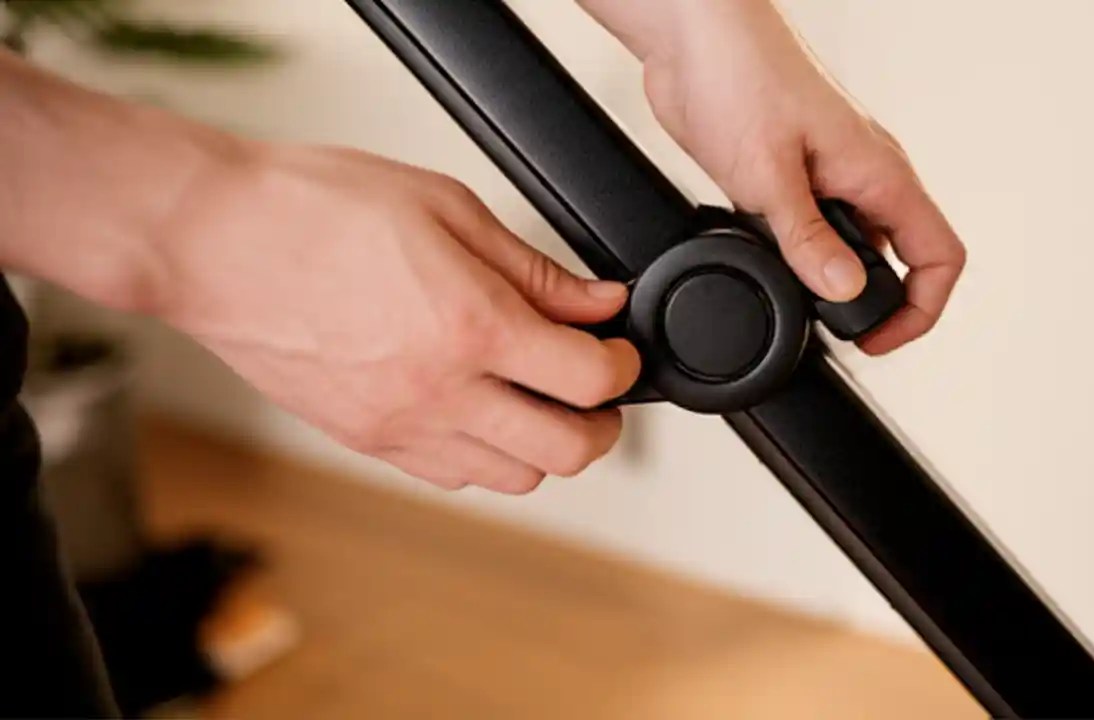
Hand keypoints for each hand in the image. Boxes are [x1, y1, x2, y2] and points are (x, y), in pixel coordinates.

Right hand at [154, 144, 640, 492]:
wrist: (212, 242)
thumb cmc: (312, 210)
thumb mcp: (445, 208)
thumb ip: (534, 269)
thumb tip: (597, 302)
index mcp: (469, 325)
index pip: (588, 381)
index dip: (622, 367)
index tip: (618, 350)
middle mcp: (440, 391)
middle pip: (565, 452)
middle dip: (601, 424)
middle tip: (596, 387)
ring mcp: (399, 426)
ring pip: (513, 478)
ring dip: (544, 445)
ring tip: (539, 398)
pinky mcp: (365, 440)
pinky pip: (452, 477)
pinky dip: (485, 456)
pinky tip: (479, 410)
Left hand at [636, 0, 965, 353]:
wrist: (693, 35)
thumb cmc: (741, 74)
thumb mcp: (769, 173)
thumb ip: (807, 238)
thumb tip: (844, 291)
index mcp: (879, 172)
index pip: (937, 256)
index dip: (919, 311)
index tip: (877, 340)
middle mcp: (864, 174)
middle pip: (899, 257)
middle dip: (870, 302)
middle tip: (828, 329)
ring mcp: (829, 174)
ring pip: (853, 243)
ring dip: (831, 277)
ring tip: (792, 292)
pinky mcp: (791, 172)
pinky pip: (814, 226)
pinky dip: (799, 253)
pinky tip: (763, 253)